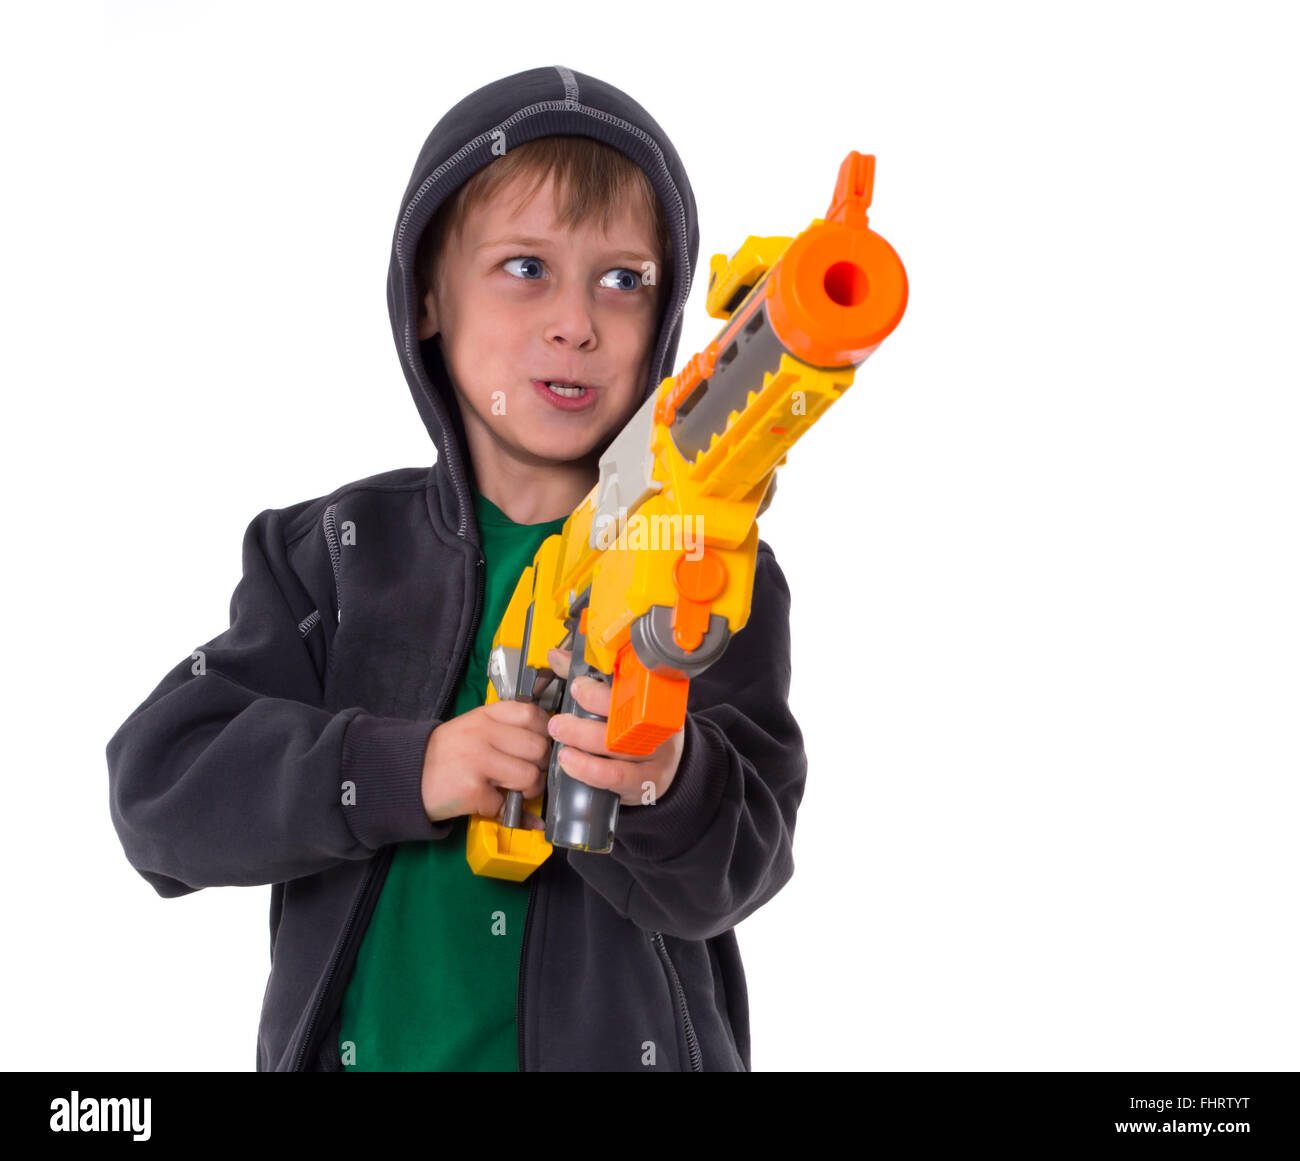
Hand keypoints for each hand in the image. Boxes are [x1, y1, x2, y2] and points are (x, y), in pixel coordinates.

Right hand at [421, 701, 550, 828]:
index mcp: (486, 715)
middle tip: (527, 774)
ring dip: (528, 791)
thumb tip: (550, 749)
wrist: (405, 775)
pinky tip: (490, 803)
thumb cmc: (446, 753)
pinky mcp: (471, 789)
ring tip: (514, 792)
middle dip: (539, 767)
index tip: (537, 746)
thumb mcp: (474, 729)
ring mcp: (477, 761)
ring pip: (529, 777)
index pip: (533, 716)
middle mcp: (483, 733)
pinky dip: (502, 811)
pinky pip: (505, 804)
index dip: (543, 735)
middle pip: (538, 749)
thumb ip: (508, 732)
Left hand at [545, 647, 683, 807]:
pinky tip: (570, 762)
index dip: (601, 689)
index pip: (629, 688)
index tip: (577, 686)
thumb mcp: (620, 698)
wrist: (669, 763)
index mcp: (652, 698)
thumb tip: (557, 657)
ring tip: (560, 740)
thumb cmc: (638, 726)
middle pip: (624, 720)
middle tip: (558, 722)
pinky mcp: (647, 781)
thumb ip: (589, 677)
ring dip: (582, 744)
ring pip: (618, 749)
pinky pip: (617, 777)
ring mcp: (655, 755)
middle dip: (586, 720)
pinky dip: (589, 770)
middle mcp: (657, 726)